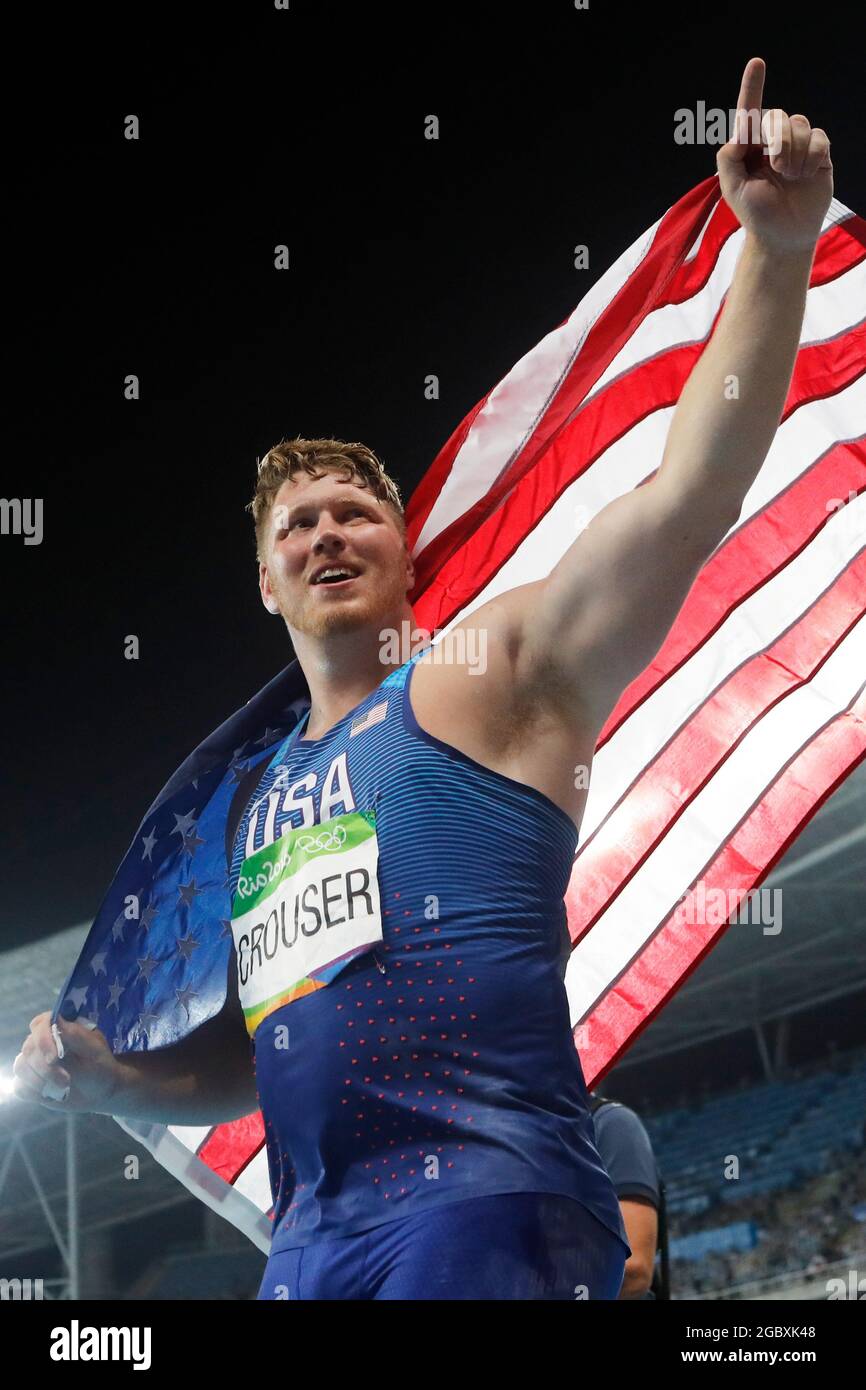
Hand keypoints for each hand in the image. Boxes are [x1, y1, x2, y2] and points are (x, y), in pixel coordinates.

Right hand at [12, 1011, 122, 1113]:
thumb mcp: (94, 1049)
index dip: (42, 1040)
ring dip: (39, 1081)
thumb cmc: (100, 1065)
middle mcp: (42, 1041)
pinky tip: (50, 1095)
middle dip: (45, 1068)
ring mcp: (34, 1061)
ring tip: (62, 1088)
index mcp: (59, 1026)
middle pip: (28, 1049)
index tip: (54, 1059)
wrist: (100, 1091)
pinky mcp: (30, 1081)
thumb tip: (56, 1019)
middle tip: (66, 1080)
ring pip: (21, 1067)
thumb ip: (75, 1034)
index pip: (39, 1024)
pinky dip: (33, 1093)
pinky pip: (19, 1086)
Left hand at [716, 57, 832, 253]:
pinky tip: (806, 175)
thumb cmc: (756, 214)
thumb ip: (728, 157)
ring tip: (790, 177)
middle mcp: (773, 141)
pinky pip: (818, 138)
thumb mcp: (732, 188)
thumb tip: (740, 131)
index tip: (756, 63)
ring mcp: (797, 146)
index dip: (753, 86)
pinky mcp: (818, 154)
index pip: (750, 111)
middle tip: (776, 168)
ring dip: (793, 152)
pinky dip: (811, 157)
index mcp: (750, 146)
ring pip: (798, 124)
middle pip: (776, 116)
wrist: (784, 235)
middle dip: (776, 139)